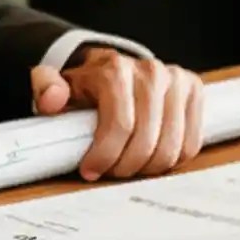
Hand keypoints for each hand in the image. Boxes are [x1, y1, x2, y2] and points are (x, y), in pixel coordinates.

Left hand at [31, 47, 203, 180]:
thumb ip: (46, 87)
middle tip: (110, 171)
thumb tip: (52, 99)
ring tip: (129, 165)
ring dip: (148, 167)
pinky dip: (170, 160)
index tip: (90, 170)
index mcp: (115, 70)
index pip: (121, 125)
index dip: (106, 155)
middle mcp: (151, 71)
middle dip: (125, 166)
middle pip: (147, 141)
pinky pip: (190, 144)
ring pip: (171, 147)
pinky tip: (150, 156)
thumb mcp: (56, 84)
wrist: (112, 68)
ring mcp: (176, 79)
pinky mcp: (194, 90)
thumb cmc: (85, 85)